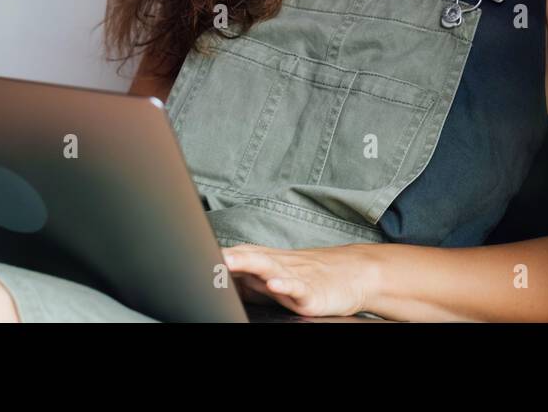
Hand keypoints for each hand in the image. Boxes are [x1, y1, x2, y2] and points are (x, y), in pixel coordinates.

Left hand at [221, 243, 378, 316]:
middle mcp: (279, 265)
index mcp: (268, 261)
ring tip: (231, 262)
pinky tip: (275, 284)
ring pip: (270, 268)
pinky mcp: (312, 292)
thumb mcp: (277, 276)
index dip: (218, 255)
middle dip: (227, 256)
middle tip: (207, 255)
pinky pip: (298, 288)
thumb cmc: (312, 275)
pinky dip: (286, 284)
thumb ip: (249, 280)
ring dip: (249, 264)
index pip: (239, 254)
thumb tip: (219, 283)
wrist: (354, 274)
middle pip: (250, 257)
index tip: (193, 255)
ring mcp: (296, 277)